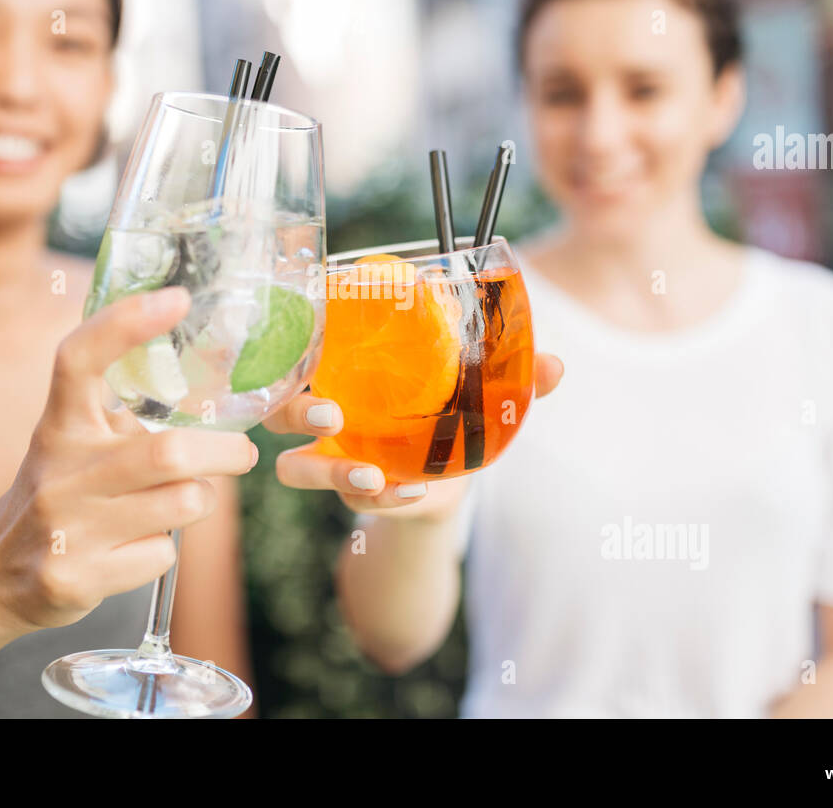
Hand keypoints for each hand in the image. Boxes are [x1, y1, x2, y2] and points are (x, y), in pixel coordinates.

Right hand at [0, 286, 258, 635]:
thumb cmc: (61, 493)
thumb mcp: (75, 443)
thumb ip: (125, 415)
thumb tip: (213, 380)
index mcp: (59, 426)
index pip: (79, 359)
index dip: (125, 324)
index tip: (177, 298)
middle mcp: (59, 472)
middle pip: (167, 452)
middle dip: (224, 452)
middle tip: (242, 453)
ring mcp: (66, 528)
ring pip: (180, 504)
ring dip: (200, 499)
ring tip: (186, 498)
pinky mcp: (76, 578)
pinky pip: (161, 554)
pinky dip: (165, 549)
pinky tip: (137, 548)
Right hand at [267, 353, 563, 521]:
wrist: (440, 488)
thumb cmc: (444, 419)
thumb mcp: (475, 394)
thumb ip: (514, 379)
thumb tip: (555, 365)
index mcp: (343, 372)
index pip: (299, 352)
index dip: (289, 343)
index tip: (307, 333)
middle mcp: (325, 413)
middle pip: (277, 410)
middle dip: (297, 413)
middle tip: (332, 415)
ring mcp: (330, 459)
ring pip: (292, 468)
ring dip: (326, 471)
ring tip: (369, 473)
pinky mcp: (352, 494)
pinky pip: (348, 500)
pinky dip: (382, 498)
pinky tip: (410, 492)